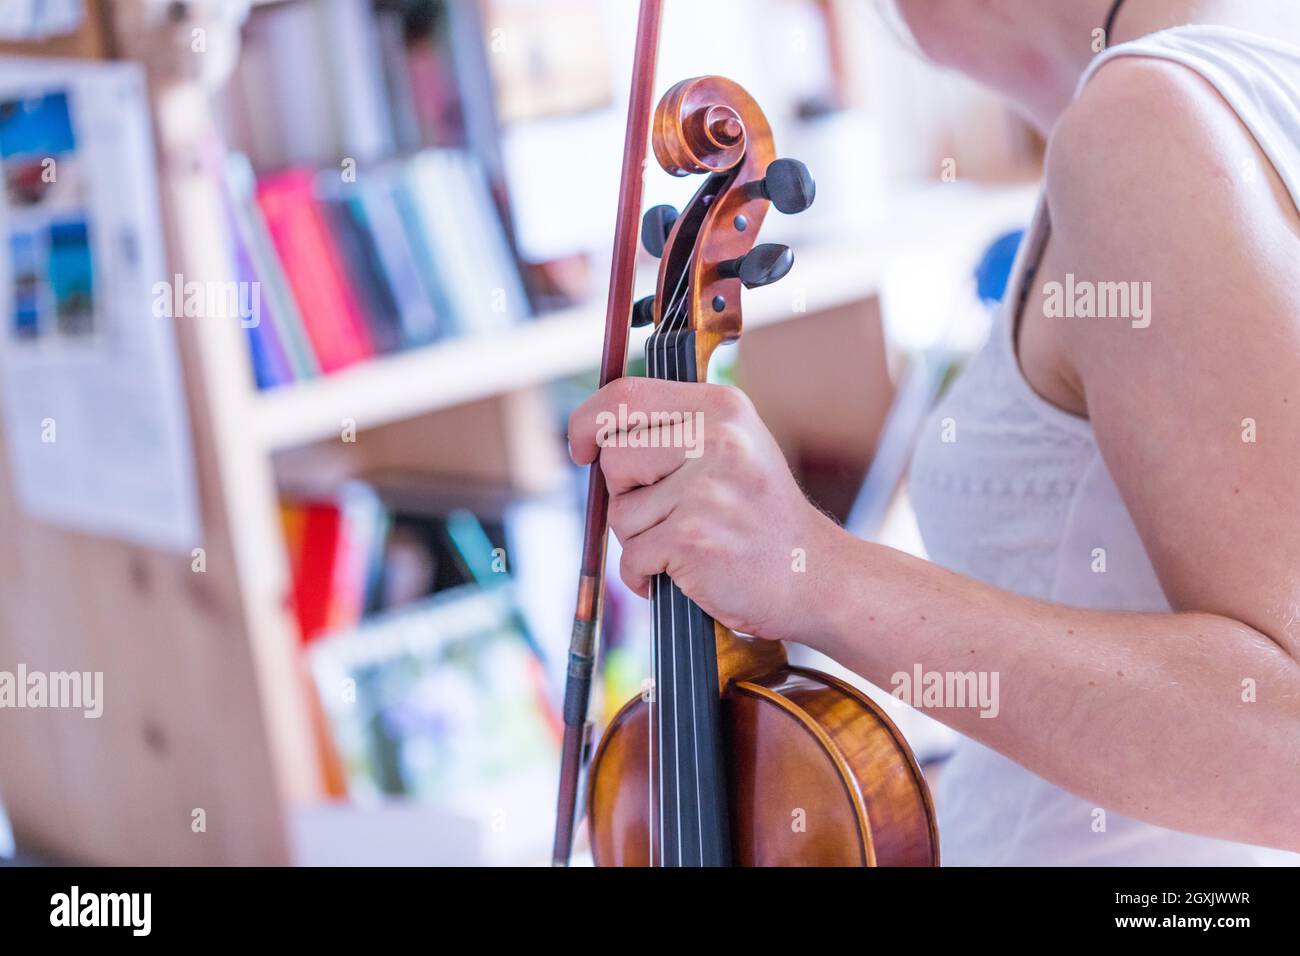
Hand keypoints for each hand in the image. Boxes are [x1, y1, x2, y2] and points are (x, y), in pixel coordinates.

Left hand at [568, 377, 847, 644]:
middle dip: (624, 493)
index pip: (625, 396)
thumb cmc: (761, 516)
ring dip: (640, 539)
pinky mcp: (692, 539)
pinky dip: (644, 575)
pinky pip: (631, 557)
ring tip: (685, 544)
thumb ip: (675, 430)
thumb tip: (594, 432)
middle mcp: (715, 440)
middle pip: (614, 457)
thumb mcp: (732, 448)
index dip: (588, 421)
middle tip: (665, 512)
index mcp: (721, 408)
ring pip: (620, 513)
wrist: (814, 575)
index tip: (582, 447)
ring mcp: (704, 490)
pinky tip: (681, 573)